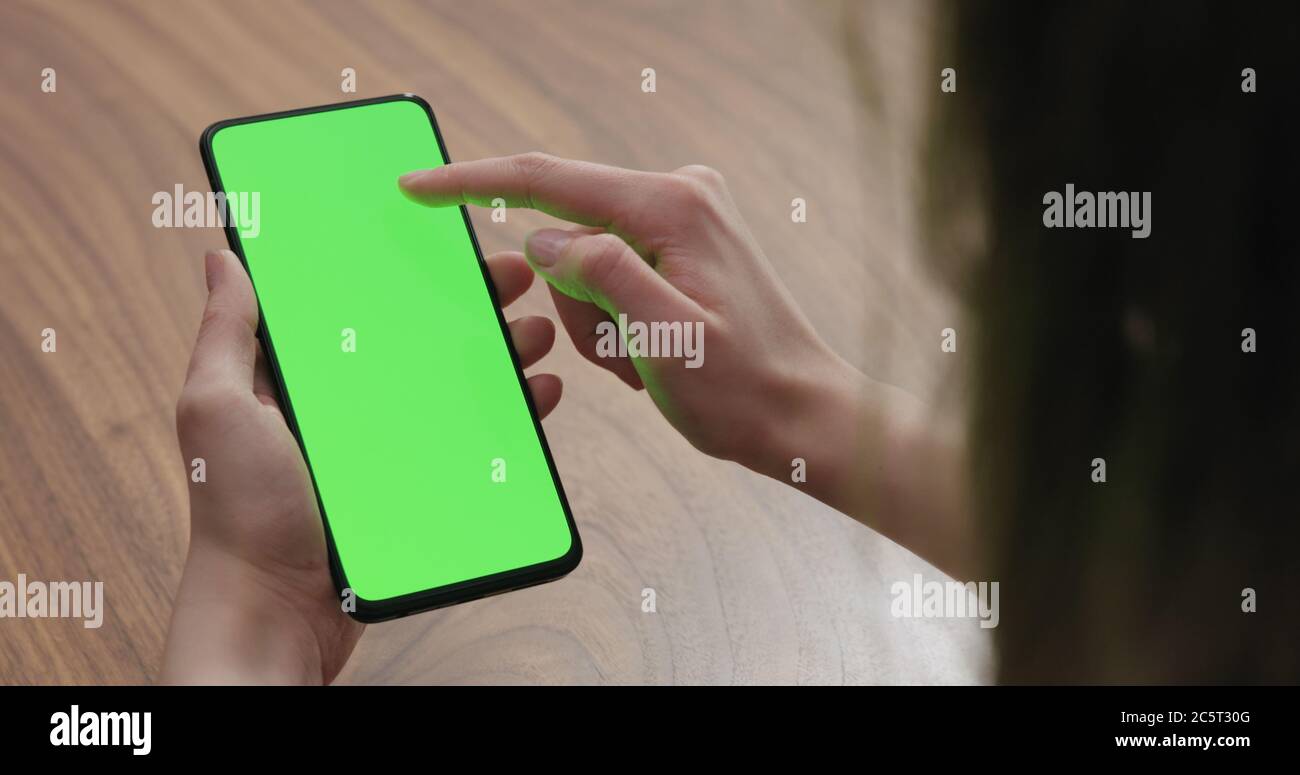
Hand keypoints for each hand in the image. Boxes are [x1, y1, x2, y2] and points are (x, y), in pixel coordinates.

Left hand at [161, 248, 561, 683]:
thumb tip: (220, 256)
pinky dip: (510, 414)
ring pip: (454, 384)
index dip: (404, 268)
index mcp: (301, 376)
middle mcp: (347, 403)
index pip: (361, 305)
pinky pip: (472, 439)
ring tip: (537, 333)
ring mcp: (386, 445)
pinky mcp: (417, 484)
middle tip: (515, 276)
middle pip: (419, 337)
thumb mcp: (217, 410)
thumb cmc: (237, 511)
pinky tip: (539, 394)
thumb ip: (225, 335)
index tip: (448, 241)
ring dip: (500, 353)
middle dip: (470, 303)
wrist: (278, 611)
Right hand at [399, 154, 970, 576]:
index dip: (473, 183)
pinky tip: (654, 354)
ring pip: (582, 264)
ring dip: (596, 324)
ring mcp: (682, 217)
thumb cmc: (743, 389)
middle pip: (566, 233)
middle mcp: (679, 195)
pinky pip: (609, 277)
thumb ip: (600, 275)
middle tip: (626, 358)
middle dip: (575, 306)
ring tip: (645, 362)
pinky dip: (614, 323)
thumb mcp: (664, 341)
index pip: (548, 180)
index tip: (414, 187)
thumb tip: (543, 238)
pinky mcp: (681, 242)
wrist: (799, 414)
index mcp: (672, 208)